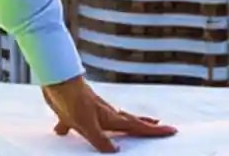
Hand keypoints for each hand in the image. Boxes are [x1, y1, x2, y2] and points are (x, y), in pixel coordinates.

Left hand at [42, 75, 176, 152]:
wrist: (57, 80)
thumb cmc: (71, 101)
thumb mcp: (86, 124)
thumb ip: (100, 140)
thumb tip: (115, 151)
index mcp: (110, 118)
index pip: (137, 126)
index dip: (154, 130)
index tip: (172, 130)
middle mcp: (105, 114)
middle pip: (130, 121)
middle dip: (147, 126)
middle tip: (161, 126)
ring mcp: (94, 111)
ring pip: (115, 120)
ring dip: (127, 124)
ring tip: (136, 125)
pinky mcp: (79, 111)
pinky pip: (92, 122)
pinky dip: (96, 128)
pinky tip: (83, 131)